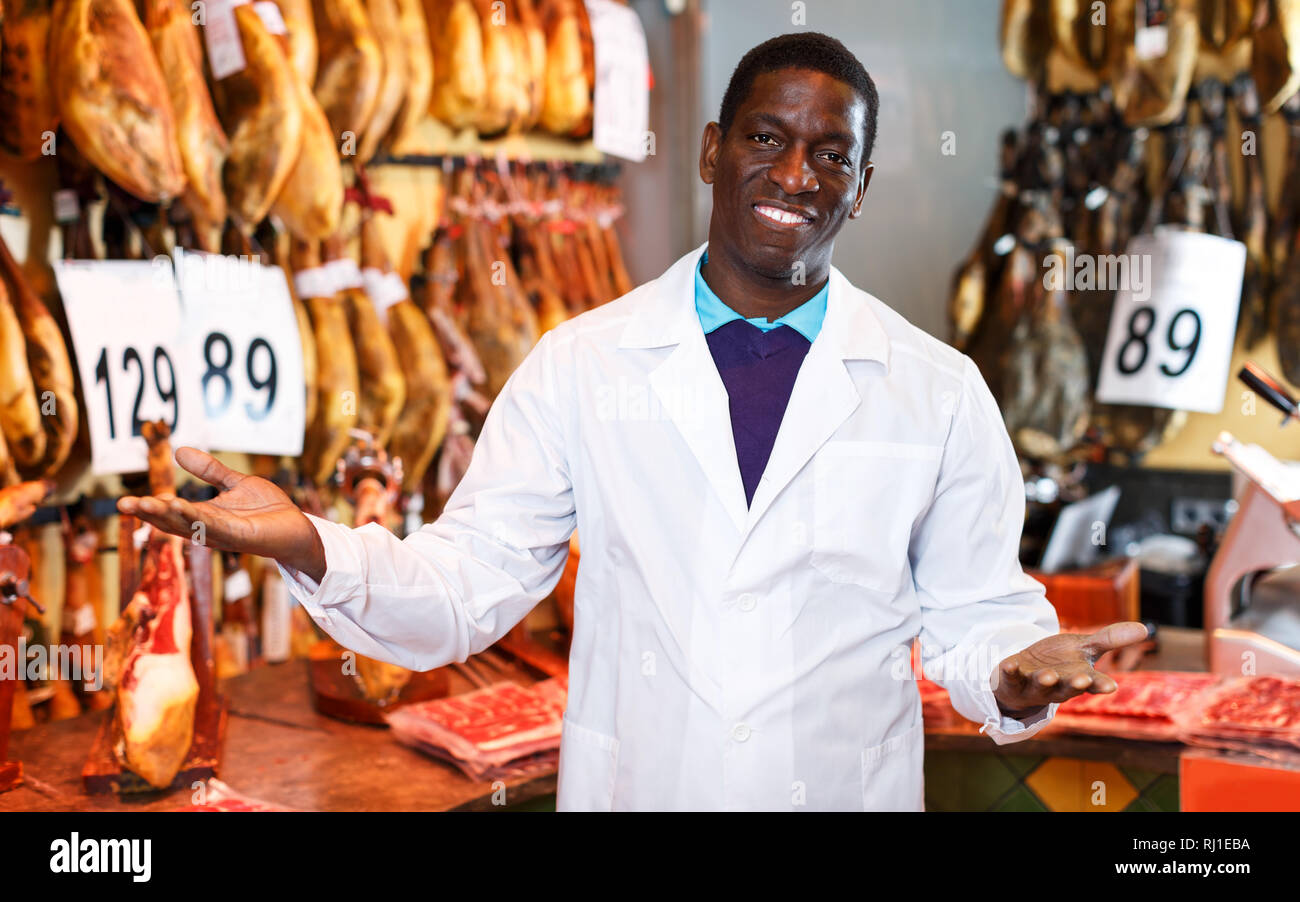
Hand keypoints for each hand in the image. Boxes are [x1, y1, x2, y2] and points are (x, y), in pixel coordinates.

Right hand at [117, 447, 326, 581]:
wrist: (297, 525)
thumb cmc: (268, 508)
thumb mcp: (234, 483)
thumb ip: (209, 470)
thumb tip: (178, 451)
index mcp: (204, 517)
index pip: (171, 513)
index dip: (148, 509)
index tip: (124, 502)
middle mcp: (209, 529)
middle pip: (173, 522)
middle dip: (149, 514)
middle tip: (123, 505)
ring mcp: (224, 534)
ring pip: (190, 526)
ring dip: (168, 517)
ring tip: (146, 505)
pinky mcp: (241, 536)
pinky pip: (215, 527)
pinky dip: (198, 519)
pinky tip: (181, 509)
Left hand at [991, 621, 1149, 717]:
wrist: (1026, 673)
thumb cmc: (1060, 662)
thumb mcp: (1085, 647)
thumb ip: (1110, 639)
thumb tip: (1145, 628)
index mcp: (1080, 679)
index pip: (1094, 684)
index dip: (1101, 685)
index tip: (1110, 686)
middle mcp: (1059, 686)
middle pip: (1068, 688)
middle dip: (1075, 684)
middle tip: (1083, 679)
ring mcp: (1035, 685)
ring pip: (1041, 686)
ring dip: (1045, 681)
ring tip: (1048, 675)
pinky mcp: (1013, 680)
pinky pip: (1011, 678)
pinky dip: (1010, 672)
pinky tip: (1009, 664)